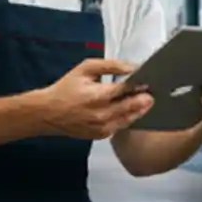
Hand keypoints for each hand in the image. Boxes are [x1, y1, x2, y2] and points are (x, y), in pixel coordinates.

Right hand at [36, 58, 154, 140]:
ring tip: (146, 102)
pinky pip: (121, 126)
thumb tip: (132, 67)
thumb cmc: (66, 88)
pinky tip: (131, 110)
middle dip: (145, 100)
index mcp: (98, 95)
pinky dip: (127, 118)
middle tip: (153, 93)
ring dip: (139, 111)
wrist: (49, 113)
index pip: (127, 90)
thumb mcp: (85, 69)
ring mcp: (103, 127)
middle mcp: (102, 114)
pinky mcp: (102, 135)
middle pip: (132, 107)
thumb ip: (110, 65)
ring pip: (129, 119)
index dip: (141, 85)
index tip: (150, 81)